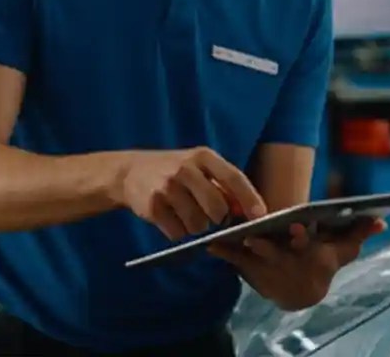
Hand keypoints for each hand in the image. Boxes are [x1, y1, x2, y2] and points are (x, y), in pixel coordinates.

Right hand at [117, 147, 266, 239]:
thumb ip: (222, 185)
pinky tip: (170, 219)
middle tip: (211, 217)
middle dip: (218, 219)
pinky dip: (178, 232)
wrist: (129, 171)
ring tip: (185, 214)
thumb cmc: (173, 170)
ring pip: (198, 225)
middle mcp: (186, 169)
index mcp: (203, 156)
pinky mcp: (153, 206)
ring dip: (196, 227)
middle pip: (217, 208)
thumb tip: (248, 210)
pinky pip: (178, 233)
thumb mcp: (198, 167)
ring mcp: (168, 187)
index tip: (260, 216)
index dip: (249, 198)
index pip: (233, 177)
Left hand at [207, 217, 386, 310]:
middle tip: (253, 237)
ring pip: (250, 258)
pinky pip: (233, 261)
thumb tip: (381, 219)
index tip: (297, 227)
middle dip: (266, 246)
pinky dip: (222, 253)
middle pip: (275, 253)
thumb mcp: (343, 249)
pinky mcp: (248, 270)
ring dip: (238, 250)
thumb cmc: (323, 261)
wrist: (301, 292)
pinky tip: (209, 243)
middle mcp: (286, 261)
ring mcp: (266, 267)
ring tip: (223, 238)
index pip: (306, 243)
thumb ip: (360, 232)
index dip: (302, 236)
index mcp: (308, 252)